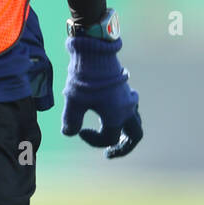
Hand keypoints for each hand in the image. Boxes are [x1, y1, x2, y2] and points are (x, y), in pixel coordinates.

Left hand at [61, 34, 142, 159]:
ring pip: (135, 121)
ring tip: (113, 134)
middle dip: (124, 147)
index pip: (108, 139)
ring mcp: (129, 99)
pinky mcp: (126, 90)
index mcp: (116, 116)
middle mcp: (127, 109)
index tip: (80, 132)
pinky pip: (131, 109)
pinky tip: (111, 113)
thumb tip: (69, 133)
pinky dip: (124, 117)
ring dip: (125, 131)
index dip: (93, 141)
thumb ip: (71, 121)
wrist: (94, 53)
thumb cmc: (84, 79)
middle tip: (110, 152)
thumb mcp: (73, 102)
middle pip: (135, 136)